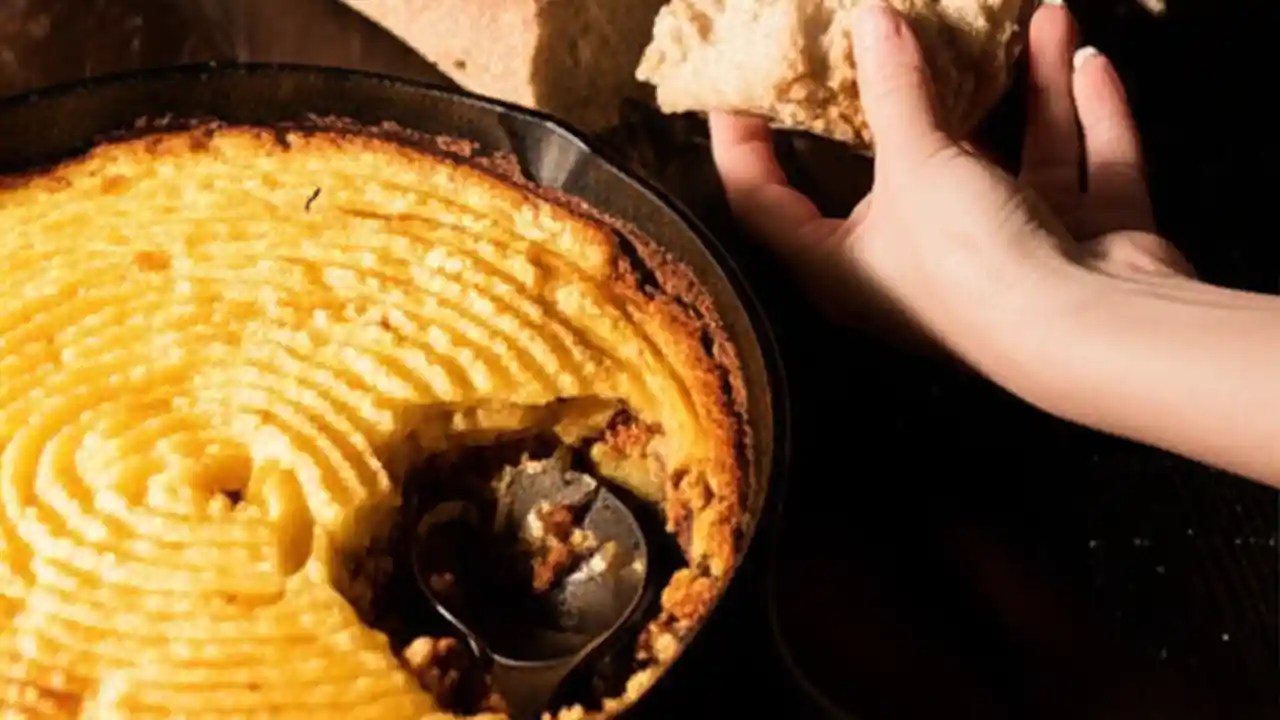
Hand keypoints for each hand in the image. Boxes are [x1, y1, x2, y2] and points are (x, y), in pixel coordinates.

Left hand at [709, 1, 1189, 361]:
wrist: (1097, 334)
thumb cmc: (973, 265)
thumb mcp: (916, 164)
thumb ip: (894, 89)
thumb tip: (872, 20)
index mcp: (843, 264)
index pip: (764, 204)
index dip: (741, 147)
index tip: (737, 88)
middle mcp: (913, 262)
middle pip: (900, 168)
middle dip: (914, 95)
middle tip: (895, 28)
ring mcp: (1000, 254)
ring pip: (1009, 156)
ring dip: (1027, 89)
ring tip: (1034, 15)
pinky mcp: (1073, 245)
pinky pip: (1077, 169)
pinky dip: (1088, 118)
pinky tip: (1086, 58)